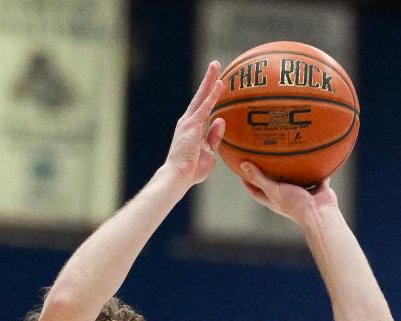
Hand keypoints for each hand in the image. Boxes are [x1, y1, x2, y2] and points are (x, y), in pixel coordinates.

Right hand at [164, 62, 226, 184]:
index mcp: (193, 127)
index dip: (210, 93)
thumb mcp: (209, 152)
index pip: (204, 106)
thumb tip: (221, 120)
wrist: (179, 176)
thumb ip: (214, 136)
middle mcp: (189, 121)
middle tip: (215, 64)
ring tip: (216, 65)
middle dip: (208, 79)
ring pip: (202, 97)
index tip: (218, 81)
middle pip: (201, 96)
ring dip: (209, 80)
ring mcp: (189, 122)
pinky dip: (212, 95)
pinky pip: (205, 107)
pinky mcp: (192, 125)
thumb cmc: (192, 169)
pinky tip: (219, 84)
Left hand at [236, 162, 339, 226]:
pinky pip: (315, 176)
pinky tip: (313, 154)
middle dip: (269, 173)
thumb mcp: (274, 190)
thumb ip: (259, 178)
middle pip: (274, 184)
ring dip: (292, 169)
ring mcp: (302, 193)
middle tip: (263, 157)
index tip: (241, 170)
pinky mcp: (316, 189)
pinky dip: (314, 167)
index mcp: (274, 200)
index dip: (248, 182)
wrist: (320, 213)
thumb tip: (243, 164)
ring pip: (295, 179)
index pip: (256, 192)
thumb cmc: (295, 205)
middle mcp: (287, 197)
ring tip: (288, 153)